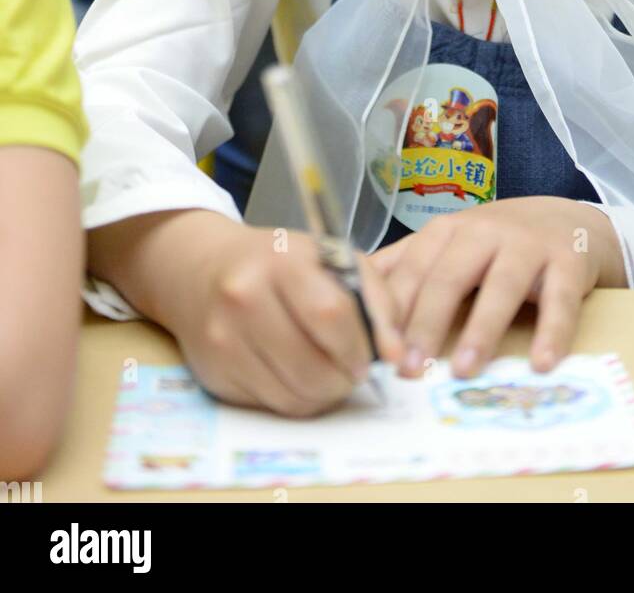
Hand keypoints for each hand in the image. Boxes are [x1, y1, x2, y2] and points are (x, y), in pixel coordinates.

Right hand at [161, 215, 403, 415]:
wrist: (203, 269)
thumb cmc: (281, 263)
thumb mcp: (332, 258)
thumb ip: (376, 299)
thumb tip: (399, 355)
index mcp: (283, 260)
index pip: (331, 315)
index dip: (359, 346)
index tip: (371, 356)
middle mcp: (246, 296)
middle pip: (313, 366)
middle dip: (344, 378)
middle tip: (351, 370)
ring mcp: (225, 336)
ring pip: (294, 395)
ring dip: (323, 394)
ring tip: (327, 372)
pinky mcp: (214, 371)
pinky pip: (271, 405)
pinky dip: (294, 399)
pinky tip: (295, 374)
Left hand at [369, 197, 625, 379]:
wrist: (568, 220)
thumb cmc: (498, 243)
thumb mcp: (450, 247)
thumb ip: (406, 268)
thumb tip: (349, 297)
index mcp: (448, 231)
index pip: (413, 269)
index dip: (394, 311)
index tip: (378, 353)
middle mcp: (485, 232)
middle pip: (450, 276)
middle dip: (428, 324)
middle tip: (413, 369)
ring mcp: (528, 245)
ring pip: (501, 286)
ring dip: (482, 330)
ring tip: (466, 371)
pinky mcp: (568, 261)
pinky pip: (560, 299)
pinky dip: (553, 332)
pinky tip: (542, 363)